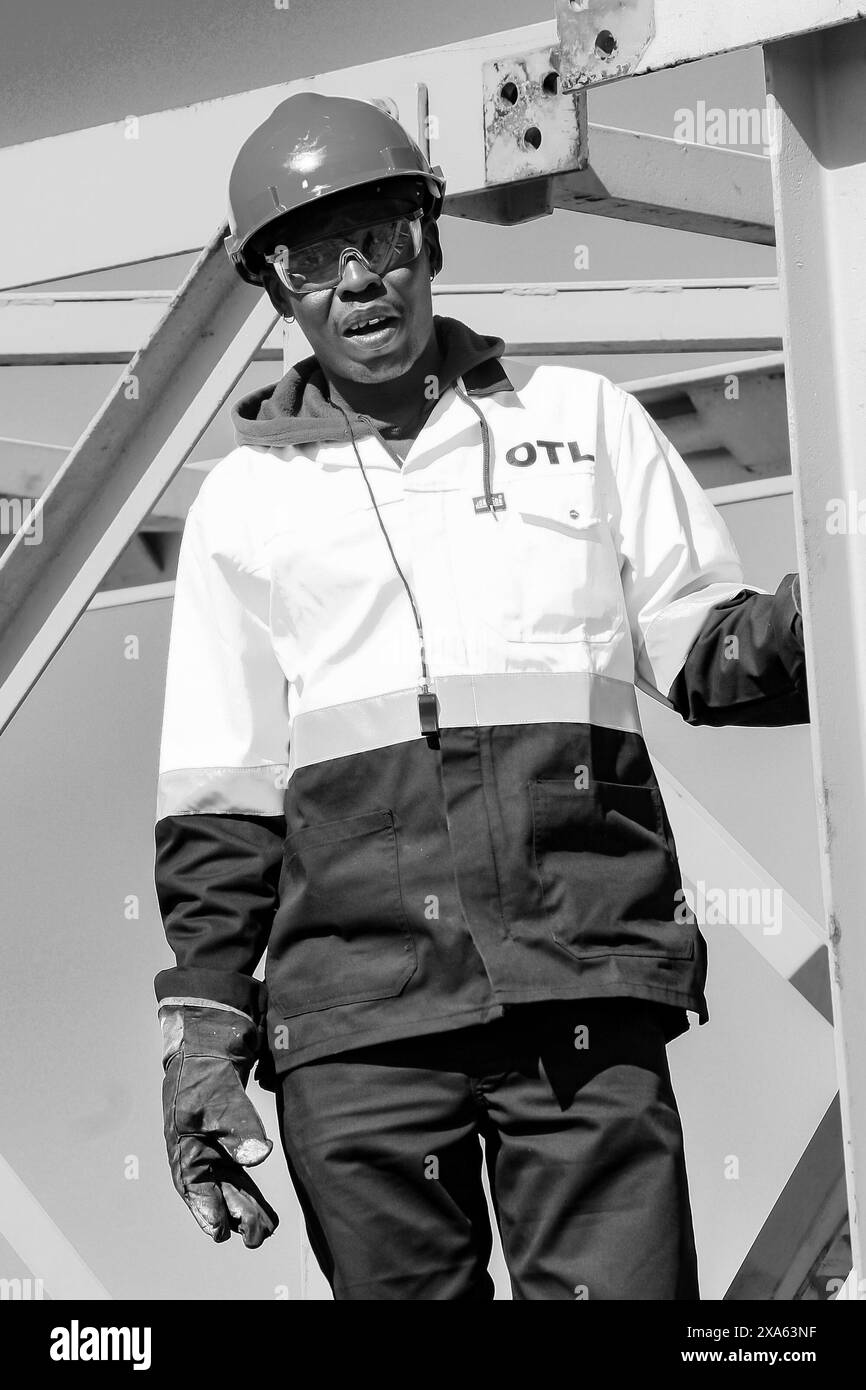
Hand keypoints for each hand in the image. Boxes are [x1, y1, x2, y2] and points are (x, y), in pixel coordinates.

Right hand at [160, 1004, 278, 1247]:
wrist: (211, 1031)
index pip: (194, 1182)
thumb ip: (237, 1125)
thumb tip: (256, 1157)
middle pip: (213, 1188)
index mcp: (182, 1140)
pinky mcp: (227, 1133)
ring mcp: (210, 1141)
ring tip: (264, 1230)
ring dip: (244, 1205)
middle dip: (234, 1214)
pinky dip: (248, 1187)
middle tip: (255, 1238)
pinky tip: (262, 1207)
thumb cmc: (206, 1062)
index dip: (207, 1207)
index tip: (223, 1232)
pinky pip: (237, 1169)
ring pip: (227, 1182)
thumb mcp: (219, 1093)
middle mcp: (195, 1145)